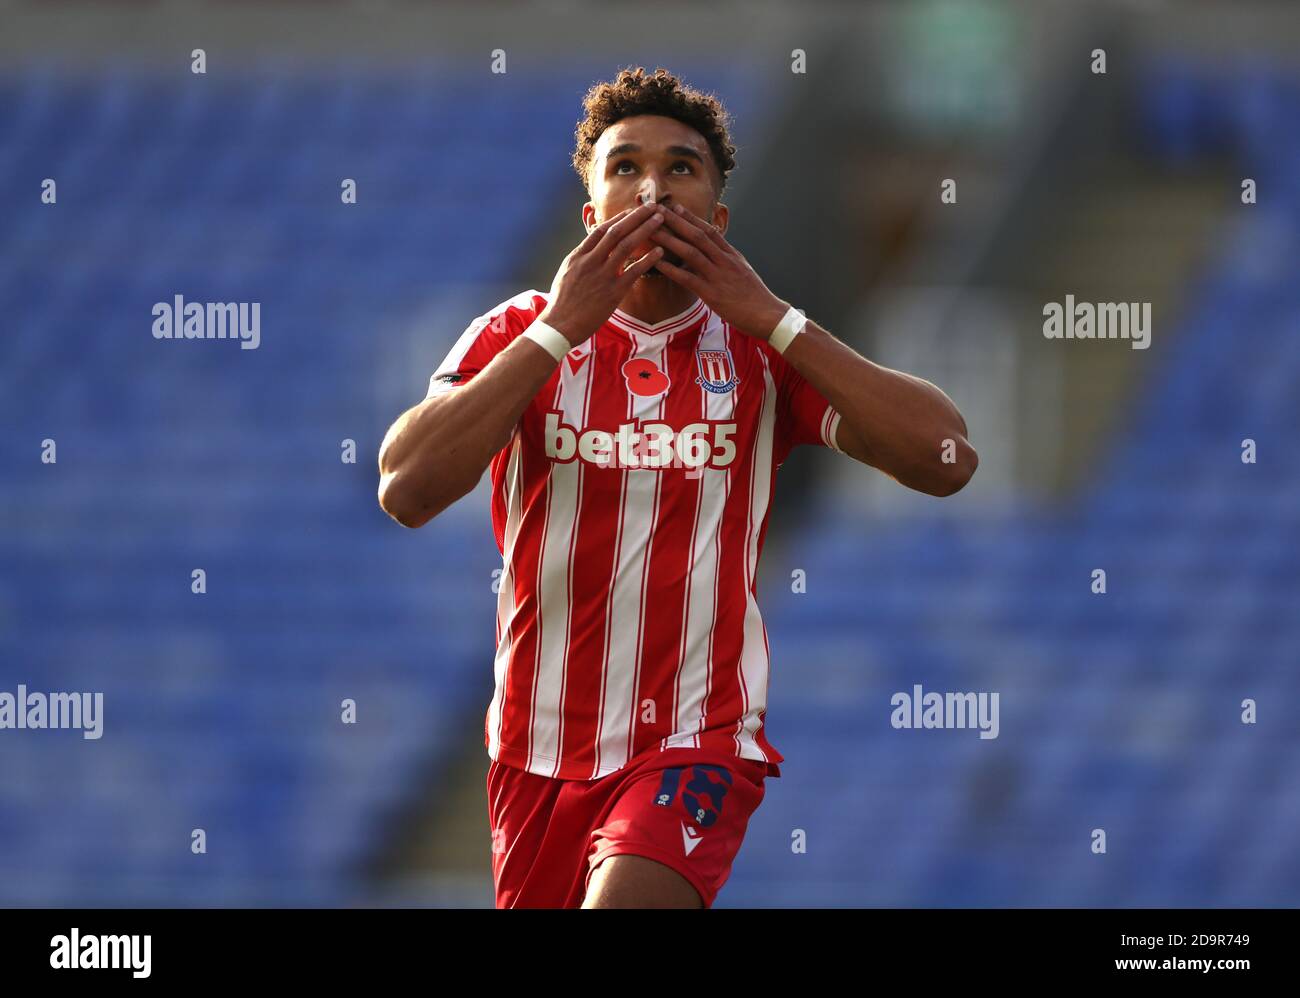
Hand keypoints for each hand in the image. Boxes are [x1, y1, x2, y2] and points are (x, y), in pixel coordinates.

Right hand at [536, 203, 666, 345]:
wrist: (559, 326)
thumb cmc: (563, 303)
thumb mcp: (567, 273)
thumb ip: (581, 258)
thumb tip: (592, 244)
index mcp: (578, 256)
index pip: (601, 230)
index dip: (619, 218)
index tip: (633, 210)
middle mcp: (590, 262)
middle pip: (616, 231)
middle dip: (636, 216)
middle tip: (653, 206)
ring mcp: (601, 276)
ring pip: (626, 246)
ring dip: (645, 230)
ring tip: (660, 220)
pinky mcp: (612, 293)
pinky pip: (633, 272)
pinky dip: (647, 259)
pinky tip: (660, 252)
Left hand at [647, 204, 789, 338]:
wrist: (768, 315)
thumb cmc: (754, 296)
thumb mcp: (743, 271)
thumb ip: (727, 260)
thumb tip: (715, 252)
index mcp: (731, 255)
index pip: (709, 231)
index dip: (692, 218)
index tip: (676, 207)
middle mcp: (724, 260)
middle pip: (697, 235)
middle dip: (676, 221)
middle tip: (657, 210)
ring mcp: (718, 276)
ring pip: (690, 252)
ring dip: (669, 240)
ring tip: (651, 230)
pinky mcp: (712, 294)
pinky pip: (687, 278)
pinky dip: (670, 269)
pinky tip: (656, 262)